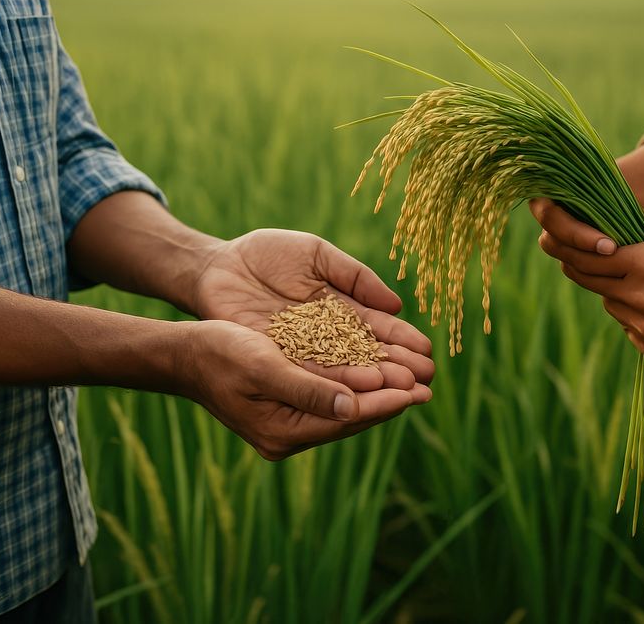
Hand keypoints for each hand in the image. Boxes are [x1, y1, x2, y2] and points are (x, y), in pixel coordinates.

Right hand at [180, 320, 425, 459]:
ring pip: (345, 412)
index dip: (383, 404)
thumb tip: (351, 406)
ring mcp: (288, 426)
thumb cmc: (219, 353)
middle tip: (427, 388)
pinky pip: (332, 403)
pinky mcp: (288, 411)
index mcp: (281, 431)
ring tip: (413, 384)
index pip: (345, 420)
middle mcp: (287, 436)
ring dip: (378, 397)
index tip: (416, 392)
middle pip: (350, 420)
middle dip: (389, 403)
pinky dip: (357, 390)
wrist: (186, 355)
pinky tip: (380, 378)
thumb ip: (306, 389)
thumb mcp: (263, 365)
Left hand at [191, 229, 433, 396]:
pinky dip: (336, 382)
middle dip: (397, 368)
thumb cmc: (266, 253)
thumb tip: (396, 304)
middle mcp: (326, 337)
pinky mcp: (278, 361)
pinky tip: (361, 389)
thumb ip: (354, 276)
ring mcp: (303, 352)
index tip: (428, 354)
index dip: (403, 342)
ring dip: (373, 381)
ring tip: (402, 390)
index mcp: (341, 309)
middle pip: (367, 356)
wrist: (215, 265)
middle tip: (425, 382)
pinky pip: (310, 373)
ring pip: (343, 370)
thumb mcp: (316, 254)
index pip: (378, 330)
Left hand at [530, 199, 643, 366]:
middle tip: (586, 262)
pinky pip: (633, 333)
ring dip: (620, 296)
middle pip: (593, 285)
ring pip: (614, 309)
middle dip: (586, 271)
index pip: (589, 257)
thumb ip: (642, 233)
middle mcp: (643, 299)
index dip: (569, 249)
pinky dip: (639, 321)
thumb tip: (606, 230)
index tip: (555, 243)